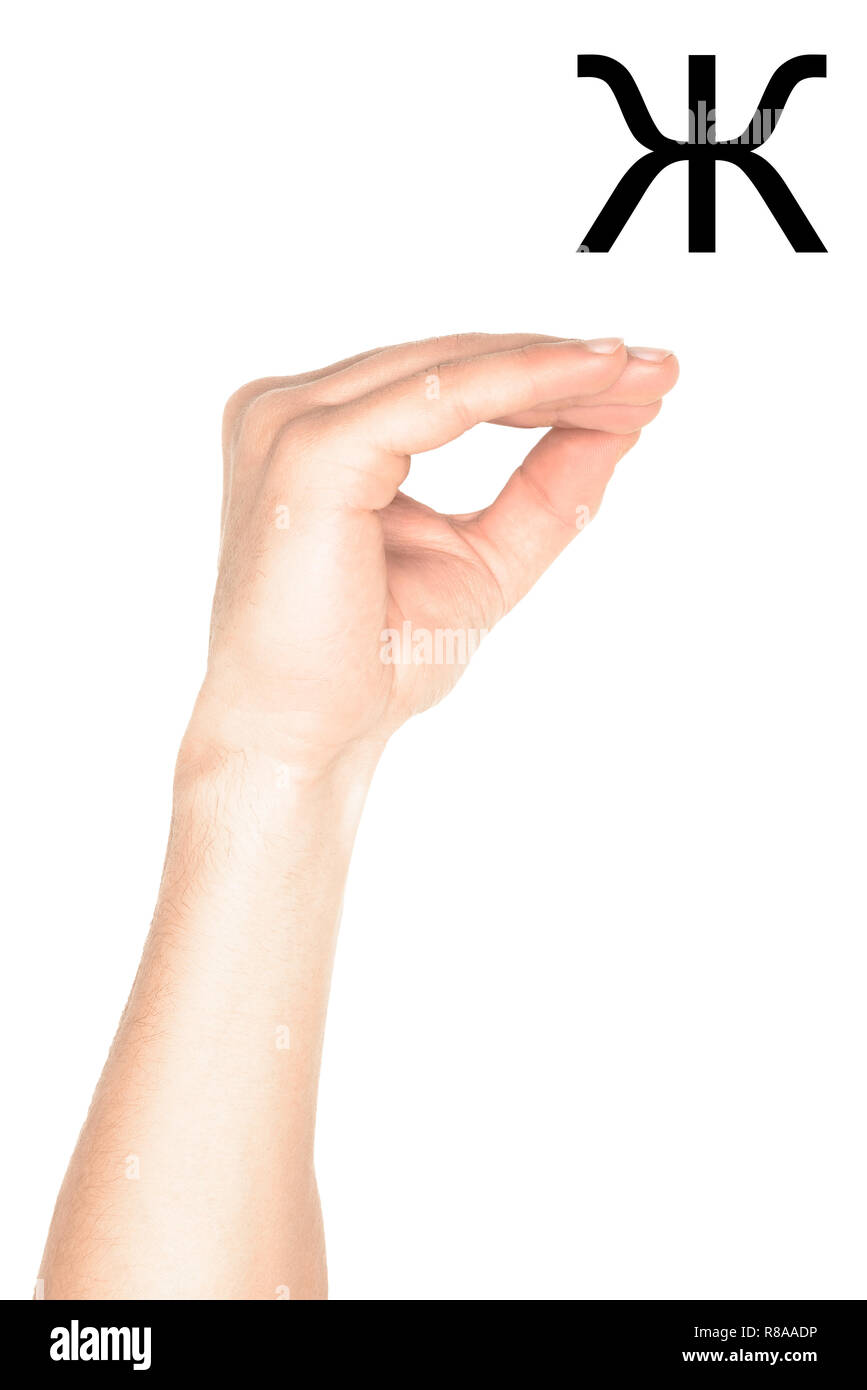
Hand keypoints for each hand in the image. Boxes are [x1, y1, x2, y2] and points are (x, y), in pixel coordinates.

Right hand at [187, 333, 677, 774]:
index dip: (548, 381)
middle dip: (566, 368)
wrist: (303, 743)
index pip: (446, 385)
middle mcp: (290, 411)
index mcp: (318, 433)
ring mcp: (290, 423)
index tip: (640, 389)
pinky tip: (593, 382)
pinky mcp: (310, 451)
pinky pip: (439, 399)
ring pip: (451, 370)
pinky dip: (524, 385)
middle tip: (659, 372)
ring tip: (643, 380)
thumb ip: (543, 491)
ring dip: (558, 371)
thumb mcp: (484, 561)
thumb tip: (619, 427)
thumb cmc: (369, 664)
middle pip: (452, 365)